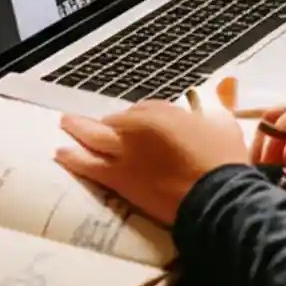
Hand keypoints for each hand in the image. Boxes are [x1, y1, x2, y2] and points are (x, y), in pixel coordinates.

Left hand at [55, 100, 247, 225]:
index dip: (139, 117)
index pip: (141, 109)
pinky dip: (73, 158)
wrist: (215, 197)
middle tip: (85, 117)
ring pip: (93, 137)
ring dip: (78, 130)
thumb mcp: (222, 122)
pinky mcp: (119, 179)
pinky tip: (62, 154)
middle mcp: (137, 129)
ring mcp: (125, 154)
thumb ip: (214, 104)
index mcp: (162, 113)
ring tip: (65, 126)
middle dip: (100, 119)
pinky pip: (88, 165)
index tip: (141, 124)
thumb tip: (222, 88)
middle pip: (113, 120)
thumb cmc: (223, 158)